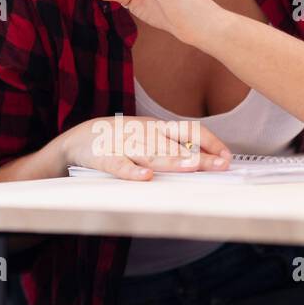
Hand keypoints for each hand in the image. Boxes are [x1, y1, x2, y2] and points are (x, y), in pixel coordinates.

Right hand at [62, 115, 232, 180]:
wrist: (77, 139)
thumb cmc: (118, 140)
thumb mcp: (146, 136)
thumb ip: (172, 147)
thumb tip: (205, 160)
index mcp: (155, 127)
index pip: (187, 130)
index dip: (208, 142)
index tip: (226, 157)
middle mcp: (142, 134)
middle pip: (173, 145)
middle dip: (197, 156)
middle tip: (219, 166)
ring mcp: (123, 145)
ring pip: (151, 154)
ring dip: (171, 160)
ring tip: (191, 166)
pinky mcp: (105, 157)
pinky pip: (120, 165)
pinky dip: (132, 171)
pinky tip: (146, 177)